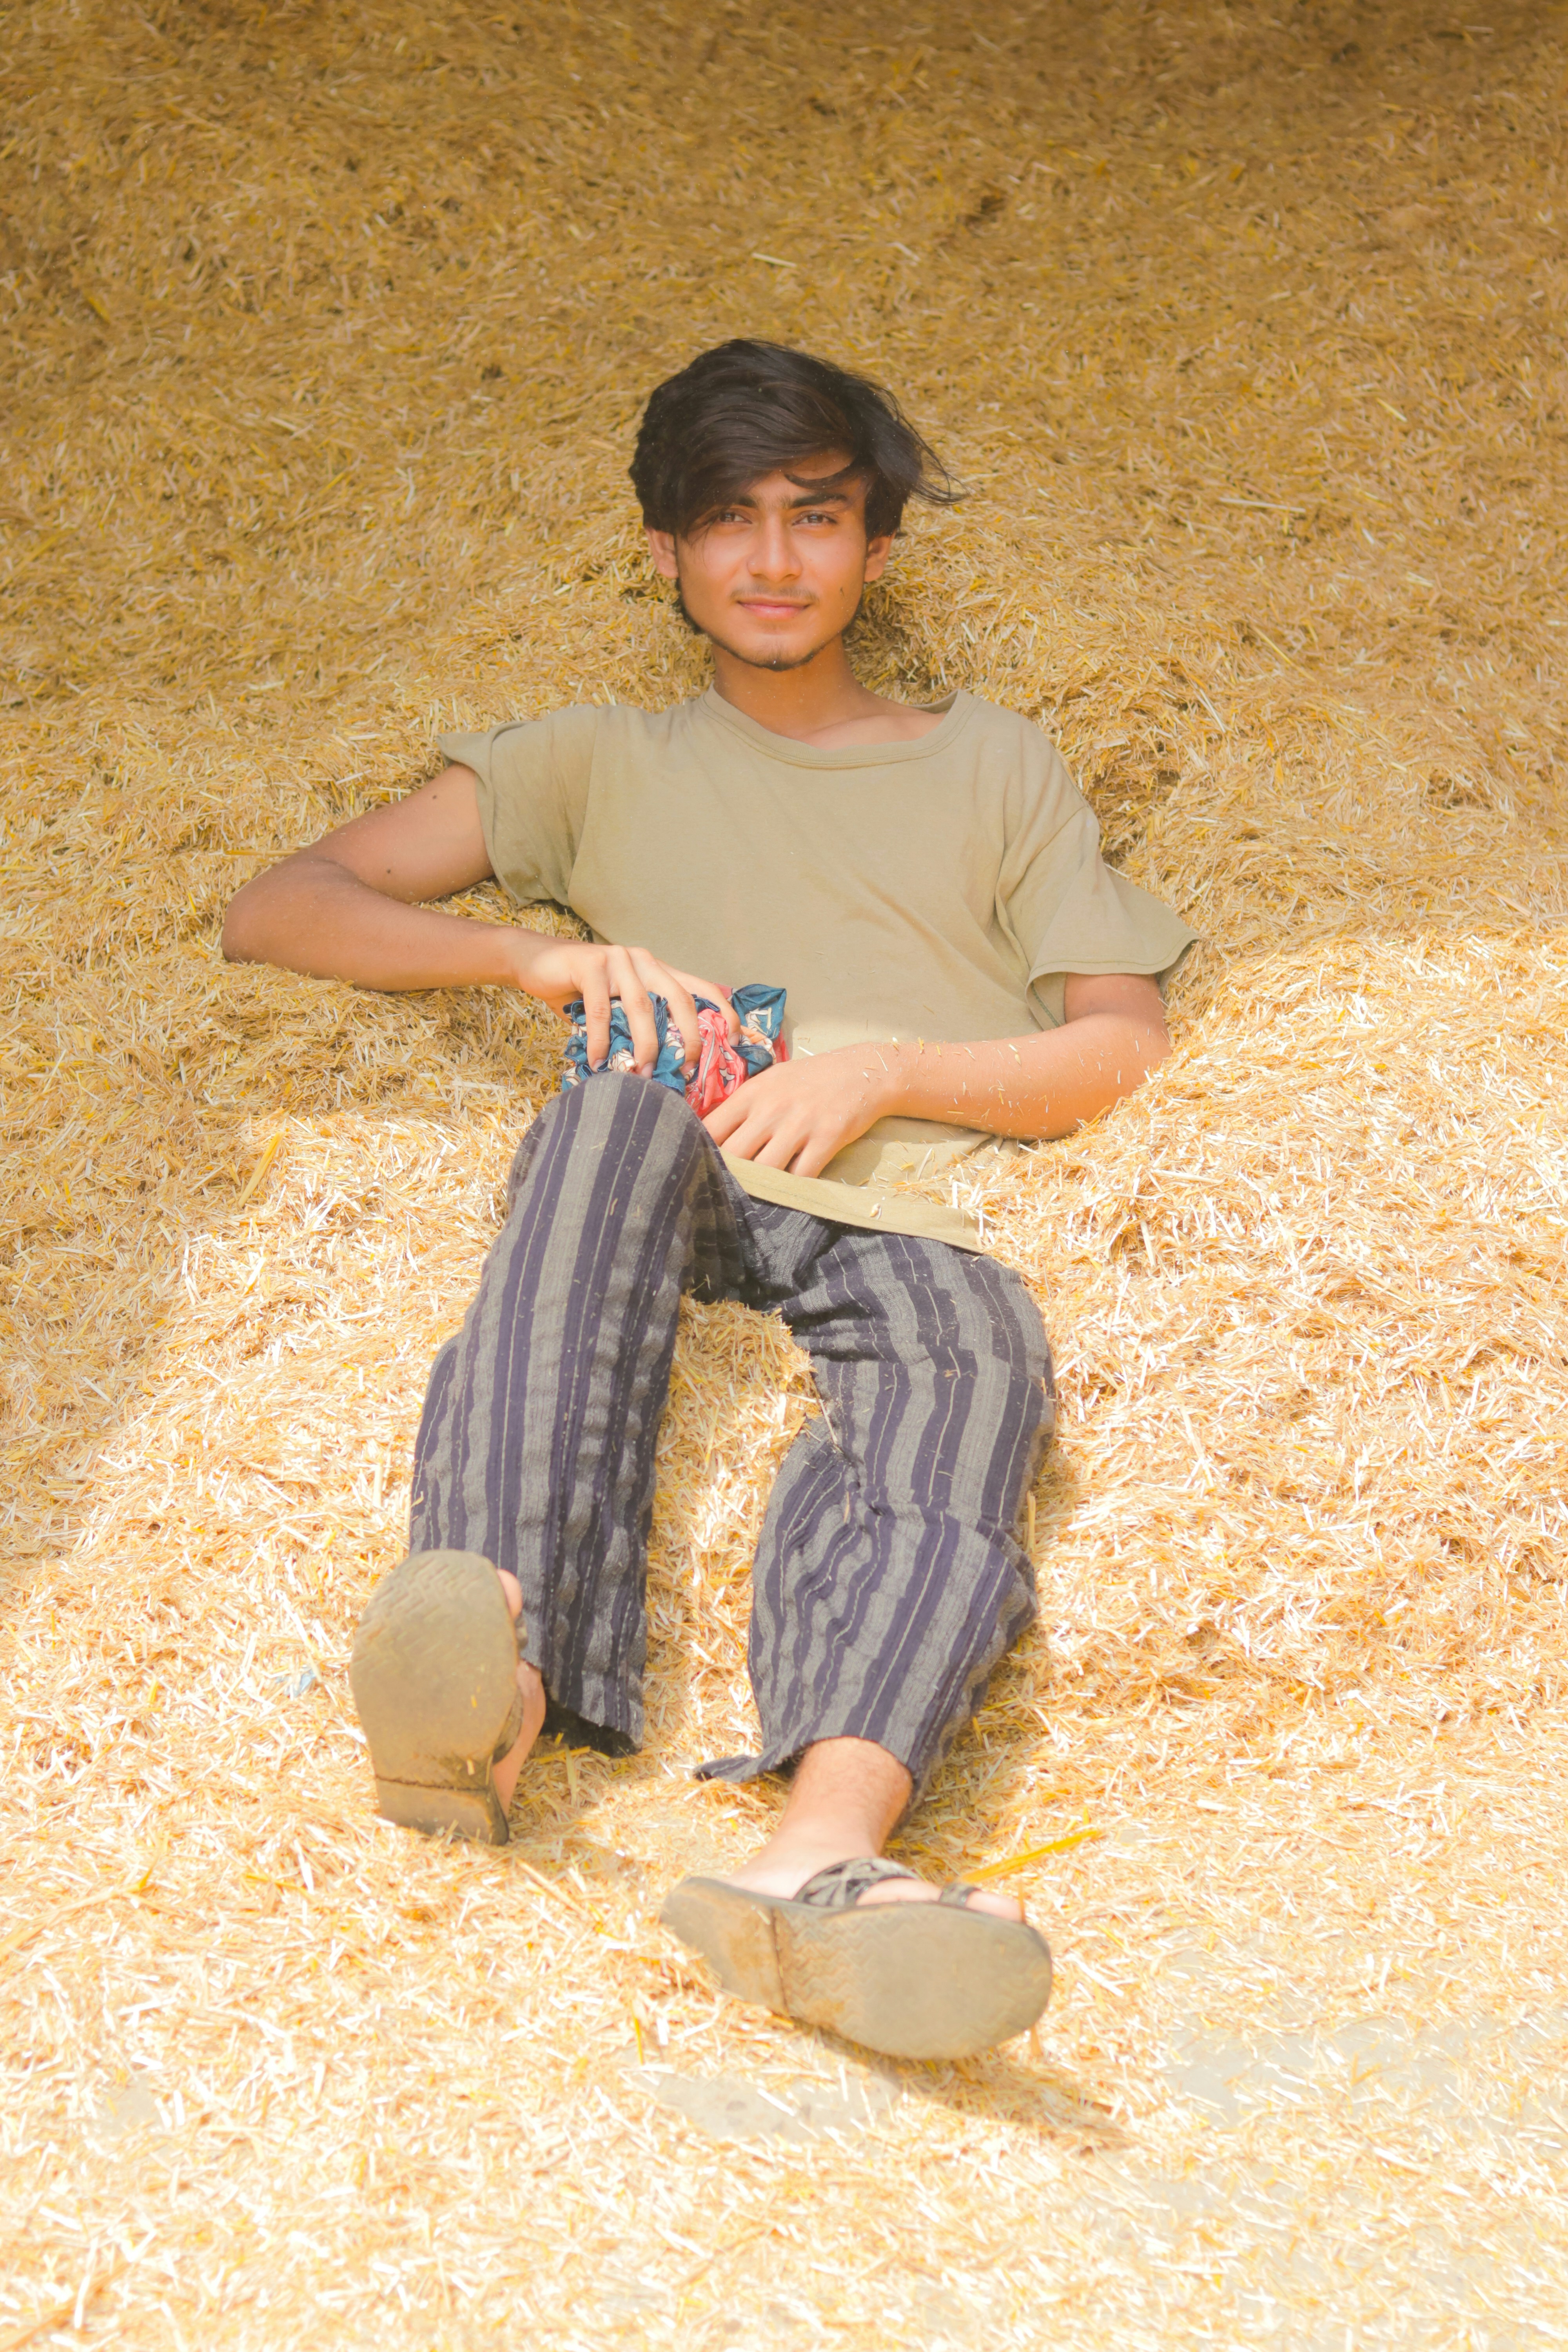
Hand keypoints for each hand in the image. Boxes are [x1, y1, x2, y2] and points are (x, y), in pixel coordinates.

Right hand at [510, 937, 738, 1076]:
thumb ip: (636, 1023)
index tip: (737, 1039)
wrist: (534, 961)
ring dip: (645, 1044)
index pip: (700, 987)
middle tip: (688, 1070)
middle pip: (679, 999)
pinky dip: (601, 1040)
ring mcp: (617, 959)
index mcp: (656, 970)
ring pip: (641, 1007)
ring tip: (643, 1073)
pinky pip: (601, 1009)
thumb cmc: (578, 990)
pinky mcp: (590, 964)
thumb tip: (660, 1067)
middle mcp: (643, 960)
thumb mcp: (614, 1006)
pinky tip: (599, 1062)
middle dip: (689, 1037)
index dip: (723, 1011)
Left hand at [701, 1048, 896, 1176]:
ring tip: (757, 1196)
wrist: (863, 1071)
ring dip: (761, 1187)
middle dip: (728, 1176)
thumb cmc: (809, 1080)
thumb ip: (742, 1108)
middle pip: (735, 1155)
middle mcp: (772, 1108)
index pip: (711, 1128)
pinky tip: (790, 1191)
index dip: (700, 1152)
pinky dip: (793, 1188)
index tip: (700, 1168)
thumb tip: (709, 1139)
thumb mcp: (770, 1083)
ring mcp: (800, 1124)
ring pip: (766, 1170)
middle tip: (727, 1191)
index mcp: (752, 1093)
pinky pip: (801, 1175)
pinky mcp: (828, 1138)